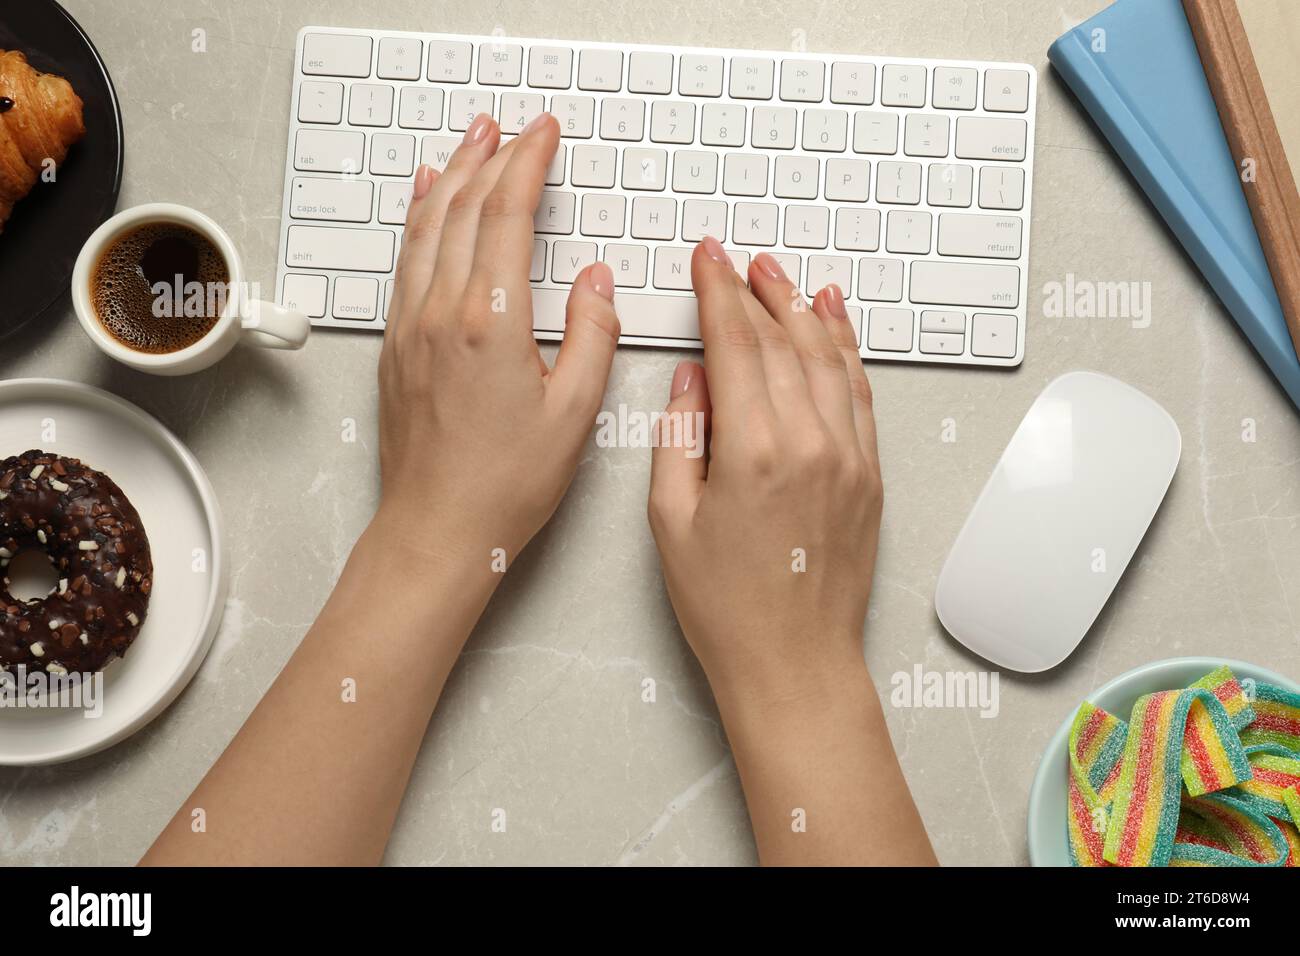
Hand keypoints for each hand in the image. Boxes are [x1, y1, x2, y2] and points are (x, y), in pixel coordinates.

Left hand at [375, 113, 619, 564]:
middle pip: (462, 210)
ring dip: (449, 177)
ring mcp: (410, 328)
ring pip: (426, 228)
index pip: (507, 216)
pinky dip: (417, 220)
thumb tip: (597, 280)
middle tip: (510, 126)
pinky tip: (422, 203)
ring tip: (469, 142)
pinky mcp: (395, 348)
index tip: (544, 134)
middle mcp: (441, 313)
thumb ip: (592, 335)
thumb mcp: (575, 413)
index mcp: (489, 322)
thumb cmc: (506, 483)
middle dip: (489, 157)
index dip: (527, 165)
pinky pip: (404, 262)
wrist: (438, 529)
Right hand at [648, 237, 880, 708]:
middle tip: (737, 261)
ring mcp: (849, 457)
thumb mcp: (670, 521)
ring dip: (802, 309)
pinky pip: (861, 393)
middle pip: (783, 342)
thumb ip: (678, 438)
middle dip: (756, 292)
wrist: (794, 662)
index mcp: (753, 451)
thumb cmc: (726, 605)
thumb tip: (690, 379)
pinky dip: (848, 349)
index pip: (735, 345)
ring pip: (829, 358)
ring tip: (781, 276)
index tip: (707, 261)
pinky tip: (834, 321)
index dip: (718, 294)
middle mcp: (810, 444)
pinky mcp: (870, 475)